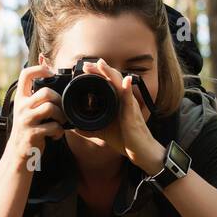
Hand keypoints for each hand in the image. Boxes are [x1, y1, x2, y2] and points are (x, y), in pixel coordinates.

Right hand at [5, 54, 66, 168]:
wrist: (17, 154)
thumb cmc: (27, 129)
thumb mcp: (27, 111)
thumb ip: (36, 99)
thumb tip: (53, 83)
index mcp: (20, 99)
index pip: (25, 74)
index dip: (39, 69)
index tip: (50, 73)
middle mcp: (21, 107)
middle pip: (45, 92)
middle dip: (59, 99)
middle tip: (61, 109)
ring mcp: (26, 120)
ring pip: (50, 108)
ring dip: (61, 116)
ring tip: (60, 123)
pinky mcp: (33, 133)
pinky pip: (54, 127)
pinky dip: (59, 132)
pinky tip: (55, 135)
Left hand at [79, 58, 165, 173]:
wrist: (141, 152)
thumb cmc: (126, 139)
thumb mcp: (104, 131)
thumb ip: (91, 128)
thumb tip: (76, 127)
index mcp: (117, 101)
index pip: (107, 83)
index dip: (97, 74)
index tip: (84, 68)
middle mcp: (124, 100)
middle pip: (112, 79)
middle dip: (100, 70)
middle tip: (86, 64)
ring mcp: (129, 106)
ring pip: (120, 85)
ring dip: (111, 74)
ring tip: (101, 64)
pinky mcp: (133, 115)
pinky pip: (129, 101)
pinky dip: (127, 90)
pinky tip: (125, 81)